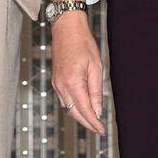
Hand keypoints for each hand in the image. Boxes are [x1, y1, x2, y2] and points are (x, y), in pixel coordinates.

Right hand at [50, 12, 106, 134]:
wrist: (66, 27)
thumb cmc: (82, 42)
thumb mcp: (96, 66)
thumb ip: (96, 90)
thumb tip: (97, 110)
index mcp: (73, 83)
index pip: (85, 110)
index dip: (94, 123)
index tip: (102, 130)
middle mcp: (61, 86)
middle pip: (74, 113)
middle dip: (87, 123)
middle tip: (99, 129)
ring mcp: (56, 84)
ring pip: (68, 108)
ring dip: (80, 116)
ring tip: (93, 121)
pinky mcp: (55, 80)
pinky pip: (64, 100)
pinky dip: (73, 107)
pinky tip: (82, 107)